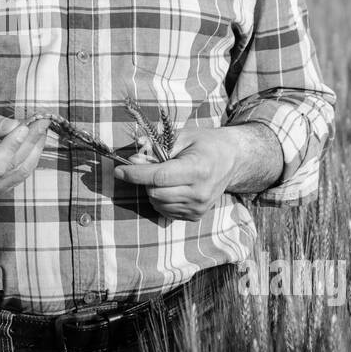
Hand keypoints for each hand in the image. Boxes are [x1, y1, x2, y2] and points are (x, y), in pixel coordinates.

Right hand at [0, 109, 50, 197]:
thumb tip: (14, 126)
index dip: (11, 147)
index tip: (23, 126)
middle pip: (12, 165)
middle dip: (28, 141)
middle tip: (41, 120)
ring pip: (22, 169)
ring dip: (35, 146)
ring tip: (42, 125)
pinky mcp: (3, 185)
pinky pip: (23, 170)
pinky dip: (32, 152)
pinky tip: (36, 136)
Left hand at [113, 125, 239, 219]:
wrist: (232, 159)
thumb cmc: (205, 144)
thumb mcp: (182, 135)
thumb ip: (156, 145)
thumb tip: (133, 157)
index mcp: (198, 169)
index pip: (159, 176)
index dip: (135, 174)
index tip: (118, 170)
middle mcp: (200, 192)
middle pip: (155, 192)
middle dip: (144, 179)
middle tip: (148, 165)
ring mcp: (198, 207)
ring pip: (157, 203)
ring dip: (152, 189)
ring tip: (164, 174)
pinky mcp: (195, 216)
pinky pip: (165, 211)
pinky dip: (160, 199)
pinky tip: (170, 186)